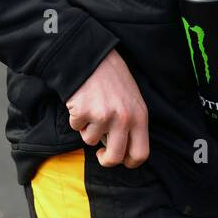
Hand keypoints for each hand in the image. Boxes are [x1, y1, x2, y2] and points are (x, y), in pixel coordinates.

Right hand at [65, 48, 149, 167]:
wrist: (91, 56)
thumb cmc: (112, 78)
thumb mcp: (132, 99)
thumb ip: (131, 123)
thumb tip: (122, 149)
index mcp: (139, 116)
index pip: (141, 153)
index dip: (130, 162)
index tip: (121, 159)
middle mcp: (123, 119)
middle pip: (114, 158)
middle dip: (105, 160)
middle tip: (101, 154)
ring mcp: (102, 117)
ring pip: (90, 141)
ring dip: (88, 128)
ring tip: (92, 107)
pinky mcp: (83, 113)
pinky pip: (76, 127)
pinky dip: (76, 117)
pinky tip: (82, 101)